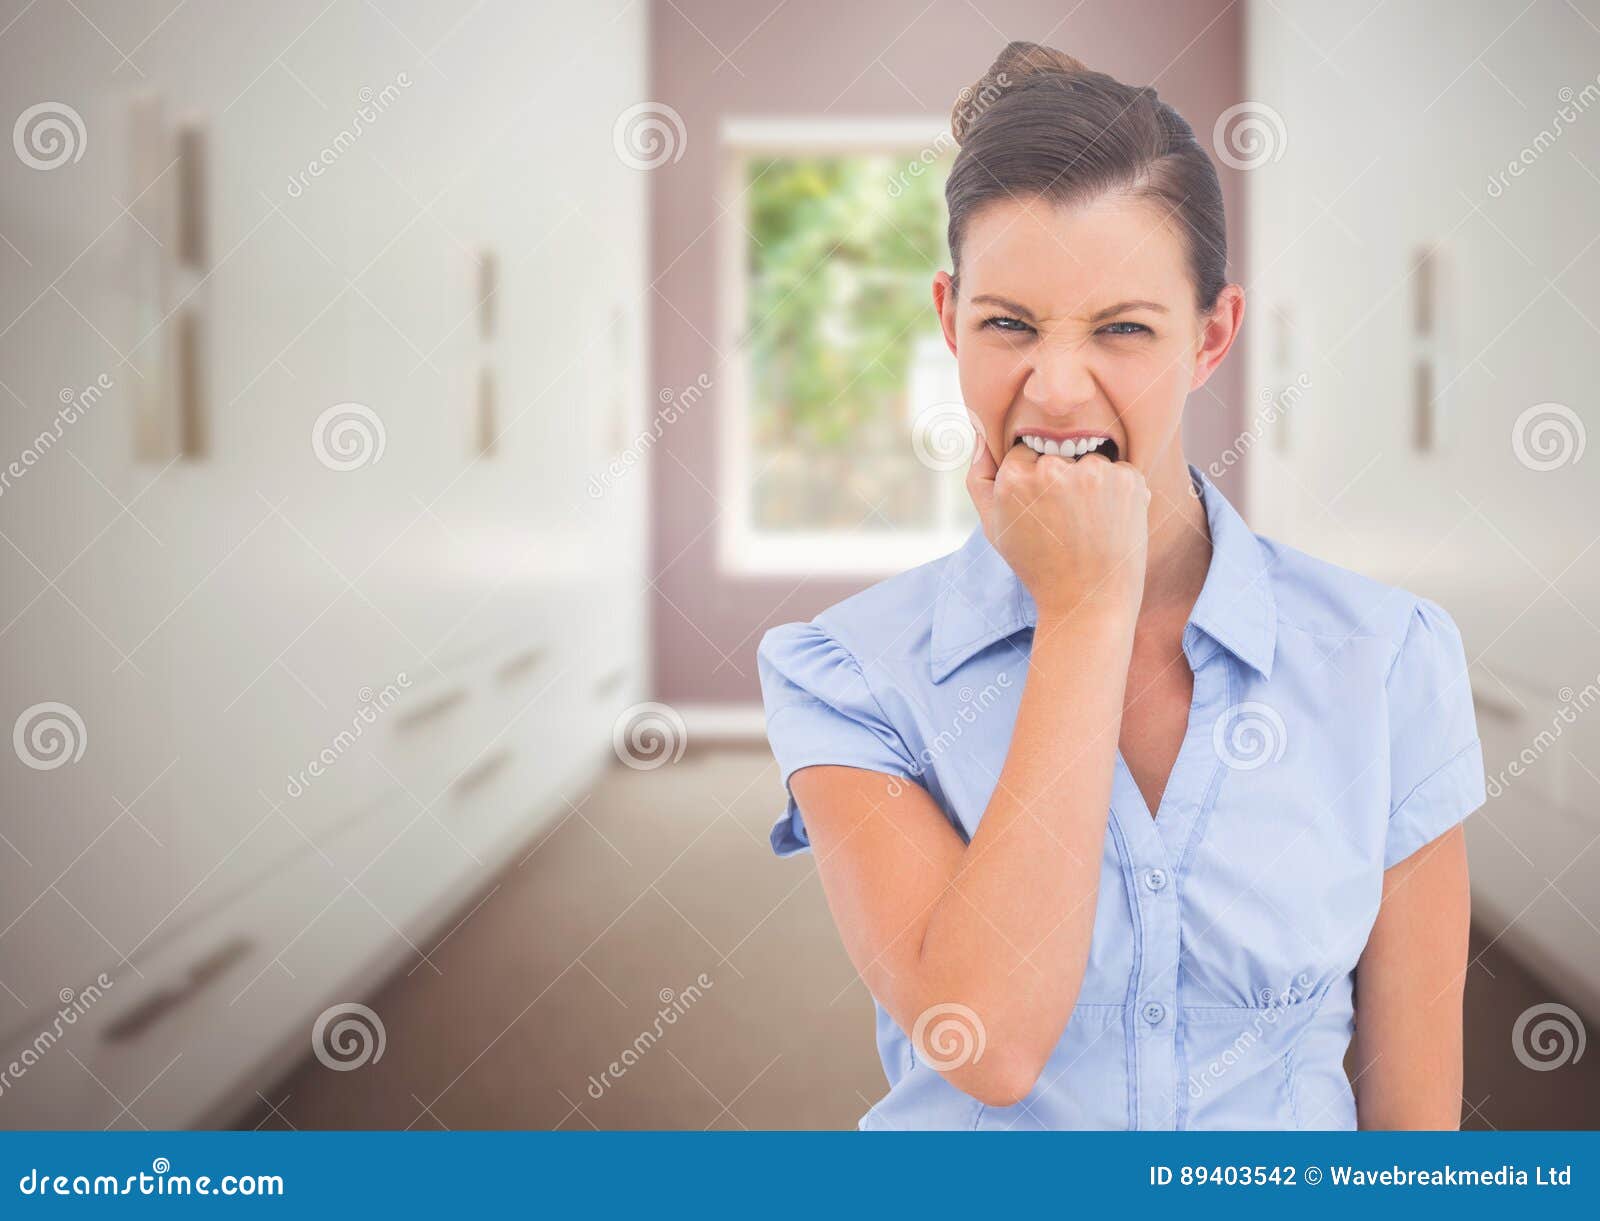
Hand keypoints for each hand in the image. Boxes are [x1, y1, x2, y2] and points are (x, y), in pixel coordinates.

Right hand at [966, 426, 1149, 621]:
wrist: (1088, 601)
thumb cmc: (1037, 565)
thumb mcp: (994, 527)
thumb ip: (979, 477)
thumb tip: (981, 432)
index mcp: (1015, 478)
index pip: (1023, 453)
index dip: (1033, 484)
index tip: (1041, 513)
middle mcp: (1053, 470)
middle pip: (1056, 454)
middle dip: (1061, 480)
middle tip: (1066, 523)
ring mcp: (1094, 472)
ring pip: (1089, 460)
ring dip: (1090, 484)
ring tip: (1088, 525)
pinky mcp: (1128, 478)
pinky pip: (1119, 470)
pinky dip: (1117, 491)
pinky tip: (1109, 522)